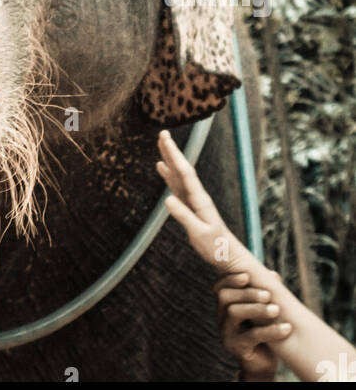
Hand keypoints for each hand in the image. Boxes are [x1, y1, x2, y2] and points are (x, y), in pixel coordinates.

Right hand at [156, 129, 250, 273]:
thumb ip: (184, 216)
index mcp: (200, 200)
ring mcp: (193, 200)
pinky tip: (162, 168)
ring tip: (161, 143)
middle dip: (172, 151)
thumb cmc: (217, 248)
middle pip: (182, 169)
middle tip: (162, 133)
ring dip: (170, 159)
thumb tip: (166, 199)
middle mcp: (197, 196)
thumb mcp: (199, 234)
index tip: (165, 139)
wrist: (229, 257)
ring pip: (178, 175)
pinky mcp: (190, 207)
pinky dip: (168, 174)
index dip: (174, 155)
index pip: (185, 173)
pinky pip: (176, 185)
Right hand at [215, 273, 290, 380]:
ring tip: (276, 310)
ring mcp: (226, 334)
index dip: (230, 279)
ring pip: (234, 313)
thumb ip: (264, 292)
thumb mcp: (261, 311)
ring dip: (257, 309)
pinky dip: (270, 331)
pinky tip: (286, 328)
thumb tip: (273, 274)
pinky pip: (251, 336)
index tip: (247, 276)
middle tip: (268, 295)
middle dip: (247, 293)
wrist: (262, 364)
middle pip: (224, 297)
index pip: (219, 286)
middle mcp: (220, 318)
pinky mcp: (236, 349)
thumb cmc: (262, 332)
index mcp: (224, 306)